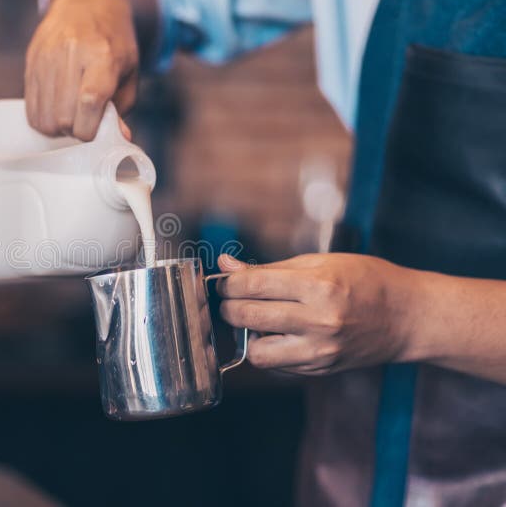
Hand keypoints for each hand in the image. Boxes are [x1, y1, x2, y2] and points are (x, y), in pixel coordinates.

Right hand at [25, 0, 137, 140]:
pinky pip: (30, 109)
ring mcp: (46, 57)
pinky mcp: (30, 62)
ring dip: (57, 128)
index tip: (94, 131)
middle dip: (74, 130)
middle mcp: (71, 53)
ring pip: (44, 117)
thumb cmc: (113, 44)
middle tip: (84, 123)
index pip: (89, 102)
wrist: (86, 5)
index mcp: (102, 56)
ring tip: (70, 117)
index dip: (89, 128)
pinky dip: (43, 119)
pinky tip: (55, 110)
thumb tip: (120, 137)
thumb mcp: (129, 72)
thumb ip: (123, 107)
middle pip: (63, 116)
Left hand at [216, 253, 419, 374]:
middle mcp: (319, 321)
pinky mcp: (321, 369)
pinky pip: (277, 365)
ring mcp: (320, 350)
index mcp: (319, 286)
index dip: (228, 284)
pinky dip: (268, 350)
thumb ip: (269, 268)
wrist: (407, 316)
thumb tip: (227, 265)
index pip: (252, 285)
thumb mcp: (320, 262)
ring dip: (248, 335)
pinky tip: (278, 334)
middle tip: (232, 300)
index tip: (224, 282)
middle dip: (229, 307)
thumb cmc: (366, 281)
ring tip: (258, 321)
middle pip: (247, 316)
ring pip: (257, 352)